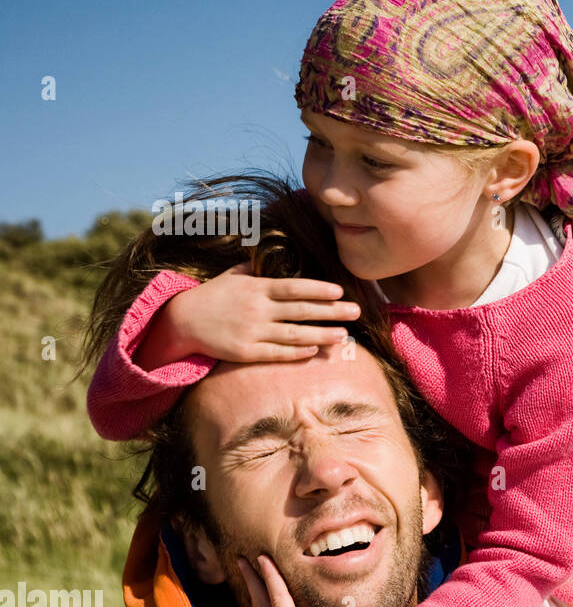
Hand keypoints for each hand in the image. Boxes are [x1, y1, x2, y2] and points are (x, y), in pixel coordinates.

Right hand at [169, 261, 362, 362]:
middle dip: (332, 312)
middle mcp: (257, 310)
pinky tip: (315, 350)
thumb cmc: (214, 295)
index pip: (294, 288)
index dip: (319, 289)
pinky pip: (276, 353)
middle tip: (357, 311)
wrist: (182, 320)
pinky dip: (297, 352)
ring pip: (294, 334)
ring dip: (321, 335)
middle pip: (301, 311)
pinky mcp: (245, 352)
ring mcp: (252, 332)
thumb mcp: (234, 274)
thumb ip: (258, 267)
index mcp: (257, 288)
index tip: (340, 291)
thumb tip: (279, 253)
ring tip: (344, 335)